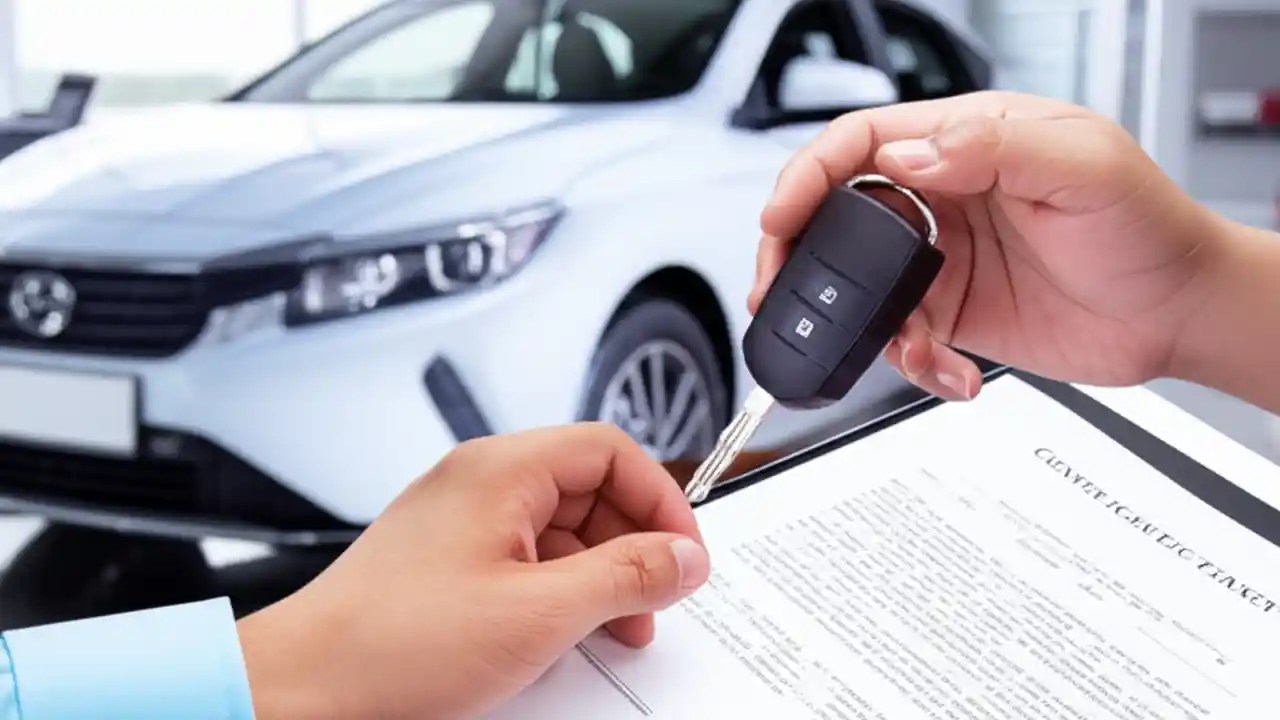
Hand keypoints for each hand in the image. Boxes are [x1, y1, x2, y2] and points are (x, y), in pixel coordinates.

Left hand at [238, 425, 710, 719]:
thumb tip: (684, 557)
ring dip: (602, 574)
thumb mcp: (538, 613)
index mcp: (502, 470)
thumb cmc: (393, 644)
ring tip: (618, 627)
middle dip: (635, 543)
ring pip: (563, 526)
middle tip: (657, 597)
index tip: (684, 555)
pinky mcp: (451, 559)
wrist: (305, 687)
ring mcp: (463, 519)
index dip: (661, 500)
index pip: (611, 452)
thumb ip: (625, 578)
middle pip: (591, 487)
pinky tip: (570, 632)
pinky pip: (528, 556)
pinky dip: (562, 589)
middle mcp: (481, 482)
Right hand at [752, 91, 1231, 400]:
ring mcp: (943, 258)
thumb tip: (908, 157)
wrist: (1180, 314)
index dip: (807, 175)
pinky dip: (912, 362)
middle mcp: (944, 196)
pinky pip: (901, 338)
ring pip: (861, 287)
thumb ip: (991, 148)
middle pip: (838, 213)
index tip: (782, 215)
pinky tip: (948, 367)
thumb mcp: (1081, 166)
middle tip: (780, 290)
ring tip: (900, 344)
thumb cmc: (1148, 227)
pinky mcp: (952, 314)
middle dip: (800, 253)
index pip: (860, 143)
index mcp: (966, 143)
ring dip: (860, 324)